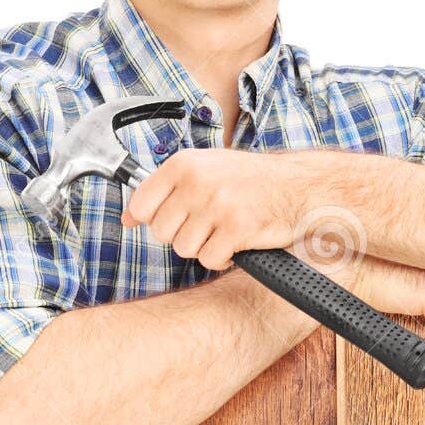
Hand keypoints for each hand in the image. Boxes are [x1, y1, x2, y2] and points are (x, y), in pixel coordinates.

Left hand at [121, 148, 306, 268]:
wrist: (298, 187)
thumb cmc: (250, 180)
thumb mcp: (203, 171)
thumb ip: (165, 191)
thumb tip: (127, 218)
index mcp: (184, 164)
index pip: (140, 206)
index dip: (154, 219)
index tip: (175, 218)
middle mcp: (197, 181)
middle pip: (161, 233)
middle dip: (183, 235)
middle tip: (208, 224)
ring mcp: (217, 205)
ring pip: (183, 249)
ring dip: (204, 247)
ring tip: (223, 231)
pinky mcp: (237, 228)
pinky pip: (209, 260)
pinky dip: (222, 259)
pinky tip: (235, 242)